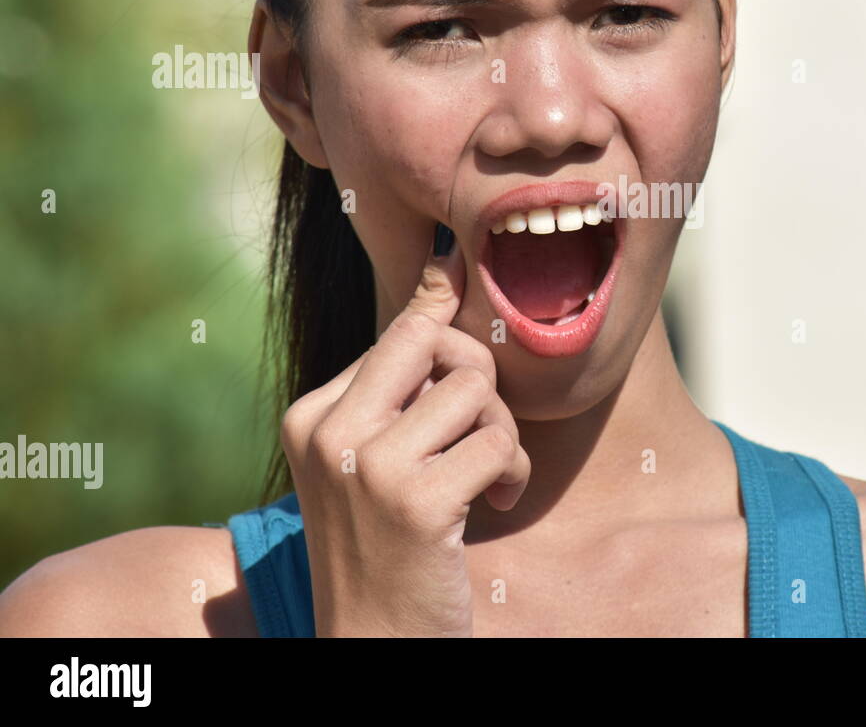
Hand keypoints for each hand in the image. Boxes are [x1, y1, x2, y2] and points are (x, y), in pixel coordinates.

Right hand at [279, 226, 529, 636]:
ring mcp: (366, 466)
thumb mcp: (379, 453)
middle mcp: (327, 431)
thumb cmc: (388, 543)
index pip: (403, 331)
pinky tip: (492, 505)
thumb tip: (444, 265)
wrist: (372, 643)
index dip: (454, 343)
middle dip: (479, 378)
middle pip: (437, 342)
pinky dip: (512, 472)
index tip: (473, 368)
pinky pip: (496, 442)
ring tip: (487, 478)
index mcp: (311, 414)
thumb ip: (405, 372)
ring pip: (475, 388)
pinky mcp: (415, 501)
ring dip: (502, 436)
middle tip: (482, 432)